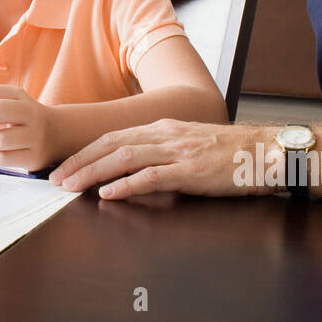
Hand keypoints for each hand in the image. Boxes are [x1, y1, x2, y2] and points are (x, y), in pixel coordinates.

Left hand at [48, 120, 270, 198]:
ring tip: (71, 186)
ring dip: (93, 172)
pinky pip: (152, 176)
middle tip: (55, 179)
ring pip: (124, 158)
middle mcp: (165, 134)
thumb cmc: (230, 153)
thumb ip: (161, 154)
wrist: (266, 152)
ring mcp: (177, 151)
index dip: (85, 151)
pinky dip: (126, 185)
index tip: (64, 166)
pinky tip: (108, 194)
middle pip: (111, 144)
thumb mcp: (189, 145)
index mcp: (163, 128)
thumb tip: (131, 171)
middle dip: (79, 161)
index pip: (113, 136)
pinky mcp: (191, 170)